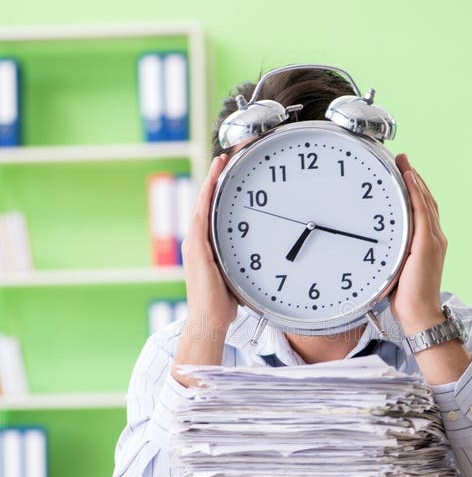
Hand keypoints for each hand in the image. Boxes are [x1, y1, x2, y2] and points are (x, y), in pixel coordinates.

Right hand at [173, 154, 237, 378]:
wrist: (209, 321)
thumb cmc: (224, 305)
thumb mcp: (239, 276)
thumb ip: (247, 260)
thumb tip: (270, 254)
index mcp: (207, 246)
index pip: (214, 210)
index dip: (220, 188)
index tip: (231, 170)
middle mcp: (198, 241)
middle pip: (206, 202)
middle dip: (216, 177)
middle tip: (227, 156)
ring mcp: (195, 244)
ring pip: (203, 204)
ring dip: (212, 180)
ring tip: (221, 160)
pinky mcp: (197, 249)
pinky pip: (202, 216)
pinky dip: (207, 196)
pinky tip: (214, 181)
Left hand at [390, 154, 446, 334]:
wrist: (419, 314)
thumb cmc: (405, 298)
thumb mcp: (394, 269)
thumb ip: (390, 252)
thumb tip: (372, 246)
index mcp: (428, 243)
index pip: (424, 209)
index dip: (415, 189)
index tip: (403, 173)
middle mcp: (435, 238)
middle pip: (426, 199)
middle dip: (414, 177)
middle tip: (401, 159)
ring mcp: (433, 239)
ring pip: (425, 201)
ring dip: (414, 179)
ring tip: (403, 162)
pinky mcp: (427, 244)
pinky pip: (422, 211)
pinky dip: (416, 192)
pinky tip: (407, 177)